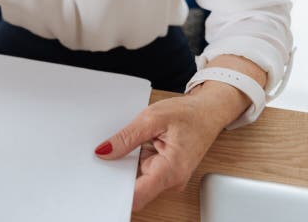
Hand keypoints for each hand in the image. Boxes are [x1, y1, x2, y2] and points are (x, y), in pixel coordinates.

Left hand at [93, 94, 224, 211]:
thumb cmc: (189, 114)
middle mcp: (170, 180)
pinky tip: (134, 145)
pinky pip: (141, 171)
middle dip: (117, 174)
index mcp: (170, 171)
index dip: (117, 194)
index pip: (138, 196)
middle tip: (105, 154)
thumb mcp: (152, 118)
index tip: (99, 186)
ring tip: (125, 143)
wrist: (208, 112)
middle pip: (134, 188)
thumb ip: (127, 138)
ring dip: (125, 165)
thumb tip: (104, 152)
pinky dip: (133, 160)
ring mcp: (167, 178)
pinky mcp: (164, 172)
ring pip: (136, 179)